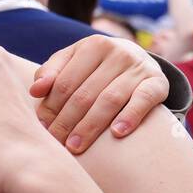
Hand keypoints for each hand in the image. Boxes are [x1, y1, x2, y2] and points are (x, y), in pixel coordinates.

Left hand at [29, 35, 167, 152]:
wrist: (140, 60)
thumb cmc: (96, 66)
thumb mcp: (73, 62)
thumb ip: (51, 73)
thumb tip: (35, 90)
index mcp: (92, 45)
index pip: (65, 82)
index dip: (50, 107)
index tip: (41, 128)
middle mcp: (117, 52)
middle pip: (85, 93)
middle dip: (66, 121)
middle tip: (55, 143)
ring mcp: (139, 67)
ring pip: (109, 99)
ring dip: (90, 126)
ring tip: (75, 146)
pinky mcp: (158, 82)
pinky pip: (143, 100)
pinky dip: (130, 116)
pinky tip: (117, 134)